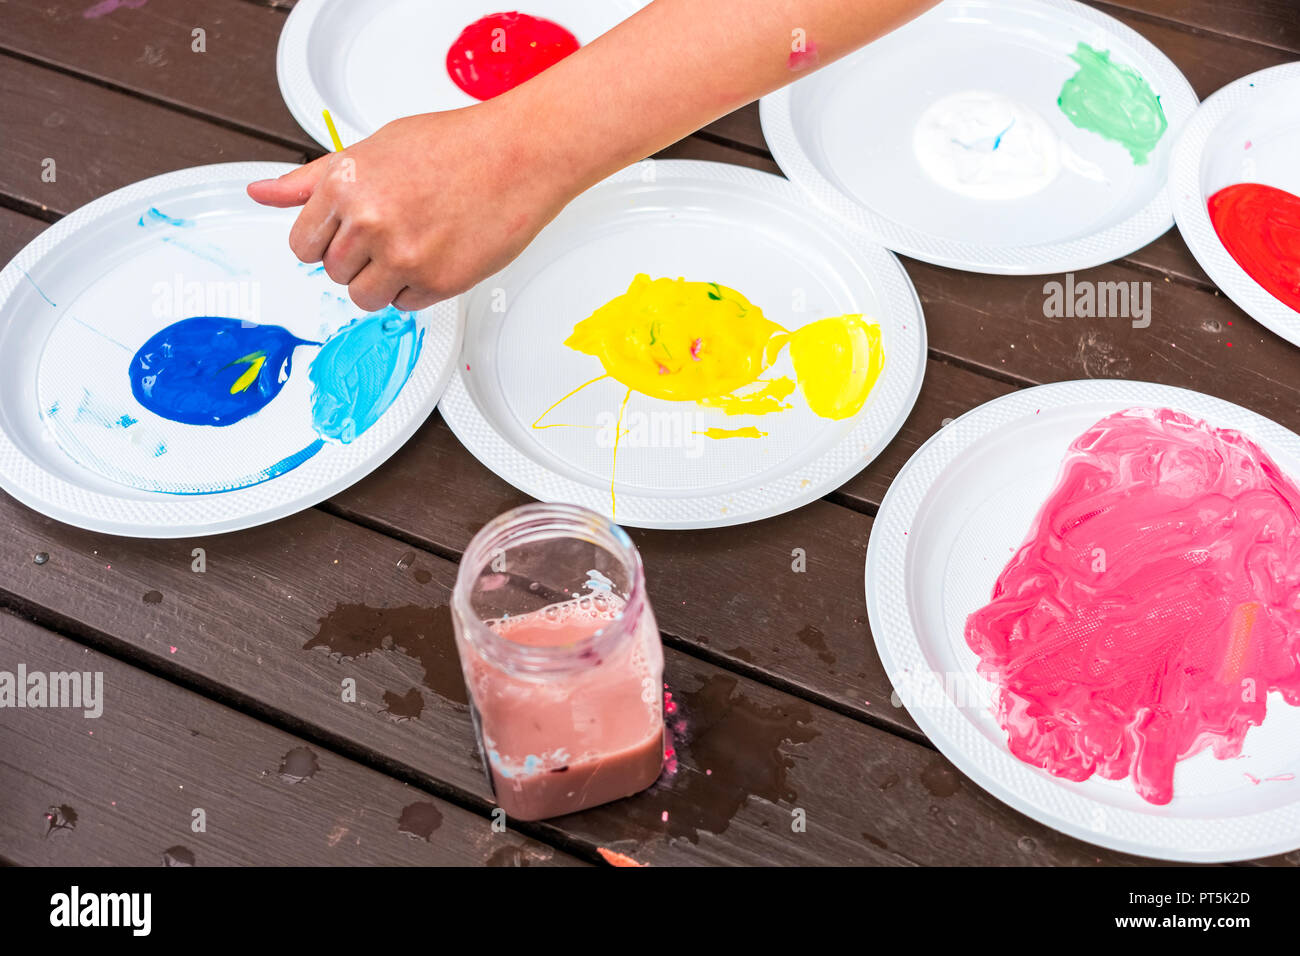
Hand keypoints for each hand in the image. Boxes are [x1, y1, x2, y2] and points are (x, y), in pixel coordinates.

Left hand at [247, 104, 571, 311]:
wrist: (518, 155)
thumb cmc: (453, 146)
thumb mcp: (371, 149)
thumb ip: (311, 179)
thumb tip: (261, 193)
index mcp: (345, 186)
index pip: (303, 245)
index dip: (326, 241)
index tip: (347, 234)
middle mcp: (369, 223)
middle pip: (333, 274)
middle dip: (357, 259)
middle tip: (393, 231)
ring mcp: (403, 256)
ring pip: (365, 297)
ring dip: (383, 281)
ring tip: (413, 246)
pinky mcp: (438, 281)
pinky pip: (406, 305)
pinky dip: (418, 288)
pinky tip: (437, 253)